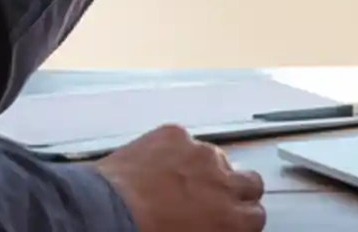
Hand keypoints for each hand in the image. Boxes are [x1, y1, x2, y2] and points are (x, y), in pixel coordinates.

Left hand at [94, 125, 265, 231]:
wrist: (101, 216)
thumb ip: (215, 231)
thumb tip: (214, 225)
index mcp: (231, 219)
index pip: (256, 215)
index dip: (240, 216)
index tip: (226, 219)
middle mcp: (224, 182)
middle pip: (250, 181)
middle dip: (234, 190)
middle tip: (209, 199)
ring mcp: (200, 152)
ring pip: (216, 158)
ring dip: (202, 169)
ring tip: (172, 182)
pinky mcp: (174, 134)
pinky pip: (182, 140)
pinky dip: (172, 151)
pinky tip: (152, 167)